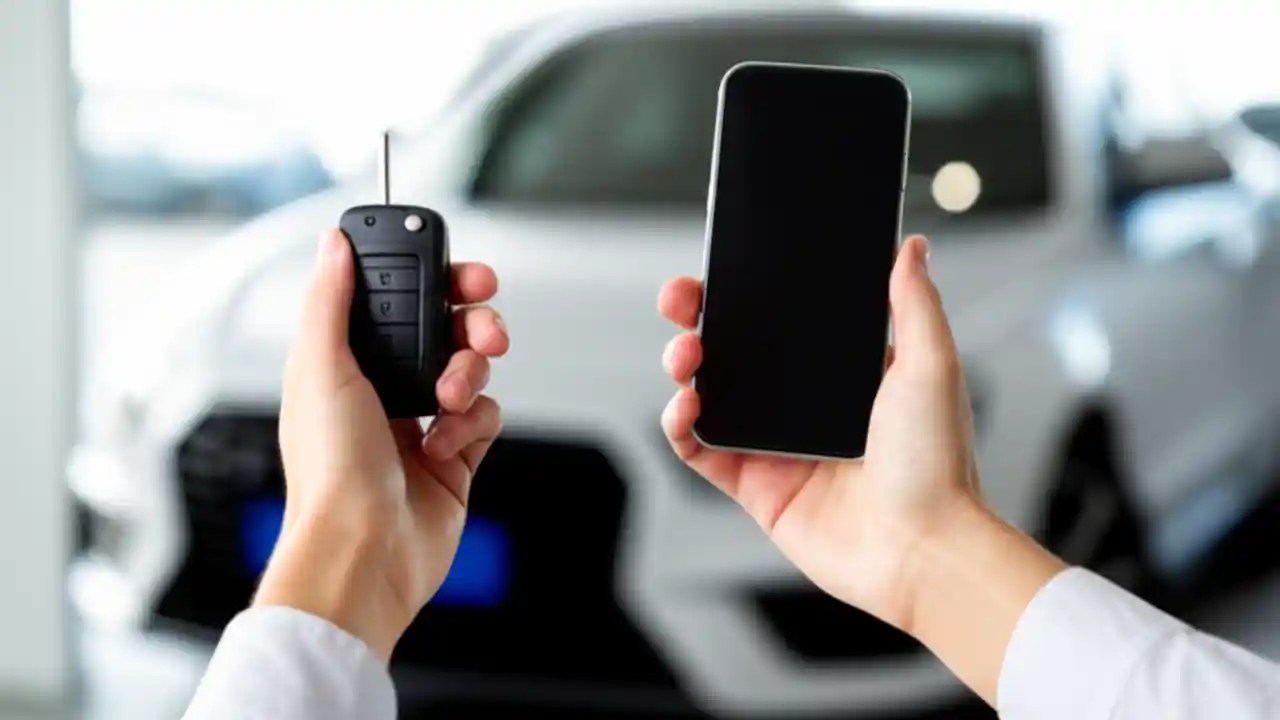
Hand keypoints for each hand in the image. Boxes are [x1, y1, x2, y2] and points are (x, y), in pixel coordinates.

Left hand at [256, 229, 507, 663]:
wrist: (363, 550)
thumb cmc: (329, 470)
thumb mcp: (319, 367)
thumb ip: (331, 299)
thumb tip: (332, 243)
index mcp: (344, 364)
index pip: (394, 302)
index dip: (429, 280)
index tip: (458, 270)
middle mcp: (382, 391)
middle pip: (443, 331)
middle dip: (470, 322)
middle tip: (485, 322)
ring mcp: (420, 425)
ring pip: (470, 370)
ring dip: (469, 374)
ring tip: (450, 397)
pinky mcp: (454, 459)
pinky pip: (485, 419)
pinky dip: (472, 424)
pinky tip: (444, 443)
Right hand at [660, 235, 979, 628]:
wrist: (922, 549)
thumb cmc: (937, 464)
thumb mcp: (931, 365)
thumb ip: (914, 302)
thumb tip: (910, 245)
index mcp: (843, 374)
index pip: (783, 321)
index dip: (748, 292)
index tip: (726, 266)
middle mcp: (805, 408)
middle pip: (734, 351)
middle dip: (698, 319)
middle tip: (679, 298)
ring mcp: (776, 447)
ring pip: (709, 393)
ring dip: (685, 365)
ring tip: (687, 353)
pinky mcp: (755, 487)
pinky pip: (699, 449)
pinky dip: (680, 424)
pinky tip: (686, 405)